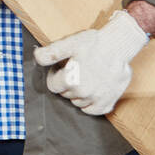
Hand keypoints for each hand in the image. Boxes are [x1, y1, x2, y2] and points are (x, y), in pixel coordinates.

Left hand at [33, 9, 148, 115]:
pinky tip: (92, 92)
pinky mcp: (108, 102)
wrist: (119, 46)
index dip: (56, 75)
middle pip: (65, 94)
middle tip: (76, 69)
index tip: (63, 67)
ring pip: (78, 102)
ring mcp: (96, 99)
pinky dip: (90, 104)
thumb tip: (36, 57)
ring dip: (78, 93)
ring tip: (86, 77)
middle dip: (67, 83)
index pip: (53, 86)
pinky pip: (93, 110)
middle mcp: (83, 93)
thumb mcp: (68, 43)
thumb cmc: (94, 43)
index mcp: (70, 80)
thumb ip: (50, 53)